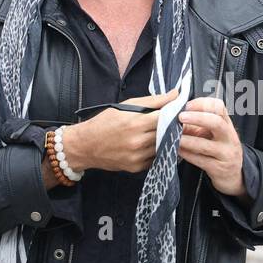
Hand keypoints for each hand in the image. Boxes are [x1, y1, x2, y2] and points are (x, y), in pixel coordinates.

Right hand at [62, 88, 176, 173]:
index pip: (166, 118)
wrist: (85, 145)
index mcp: (136, 123)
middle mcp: (138, 141)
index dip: (174, 114)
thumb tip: (175, 94)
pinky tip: (148, 145)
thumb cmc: (105, 122)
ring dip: (164, 140)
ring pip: (162, 146)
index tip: (177, 112)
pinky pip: (154, 158)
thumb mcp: (127, 105)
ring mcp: (137, 156)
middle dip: (171, 127)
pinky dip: (155, 151)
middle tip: (172, 122)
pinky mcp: (136, 167)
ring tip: (157, 133)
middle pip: (167, 133)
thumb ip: (153, 100)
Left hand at [176, 95, 245, 196]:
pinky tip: (177, 150)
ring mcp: (226, 154)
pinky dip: (187, 154)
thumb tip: (174, 117)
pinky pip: (200, 160)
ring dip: (186, 140)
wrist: (233, 176)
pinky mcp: (219, 169)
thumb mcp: (213, 135)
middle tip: (180, 117)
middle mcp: (229, 138)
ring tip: (173, 136)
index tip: (187, 105)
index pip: (219, 107)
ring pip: (205, 145)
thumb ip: (196, 125)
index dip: (202, 103)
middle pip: (216, 123)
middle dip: (197, 118)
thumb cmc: (219, 151)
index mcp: (227, 125)